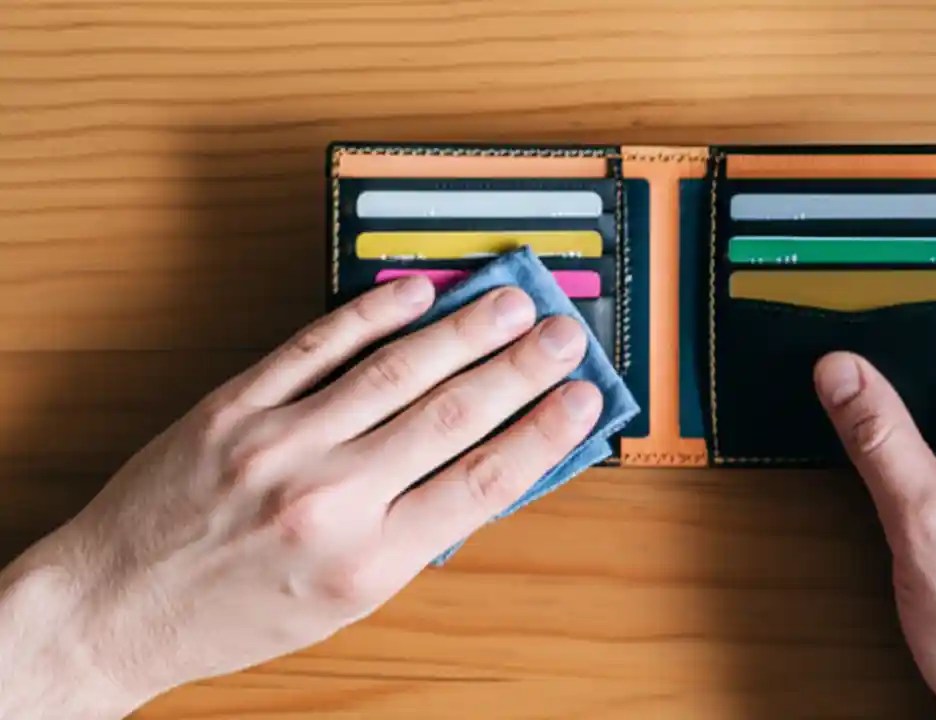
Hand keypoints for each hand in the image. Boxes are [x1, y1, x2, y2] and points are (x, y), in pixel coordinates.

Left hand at [0, 277, 602, 718]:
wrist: (116, 608)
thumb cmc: (234, 615)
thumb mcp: (345, 601)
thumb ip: (416, 534)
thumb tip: (487, 466)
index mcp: (366, 562)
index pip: (482, 483)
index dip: (544, 432)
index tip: (585, 398)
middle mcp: (328, 500)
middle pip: (450, 416)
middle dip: (519, 368)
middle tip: (563, 333)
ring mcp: (278, 445)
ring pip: (392, 371)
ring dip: (462, 331)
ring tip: (510, 300)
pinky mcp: (234, 407)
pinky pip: (313, 346)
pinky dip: (369, 314)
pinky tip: (415, 291)